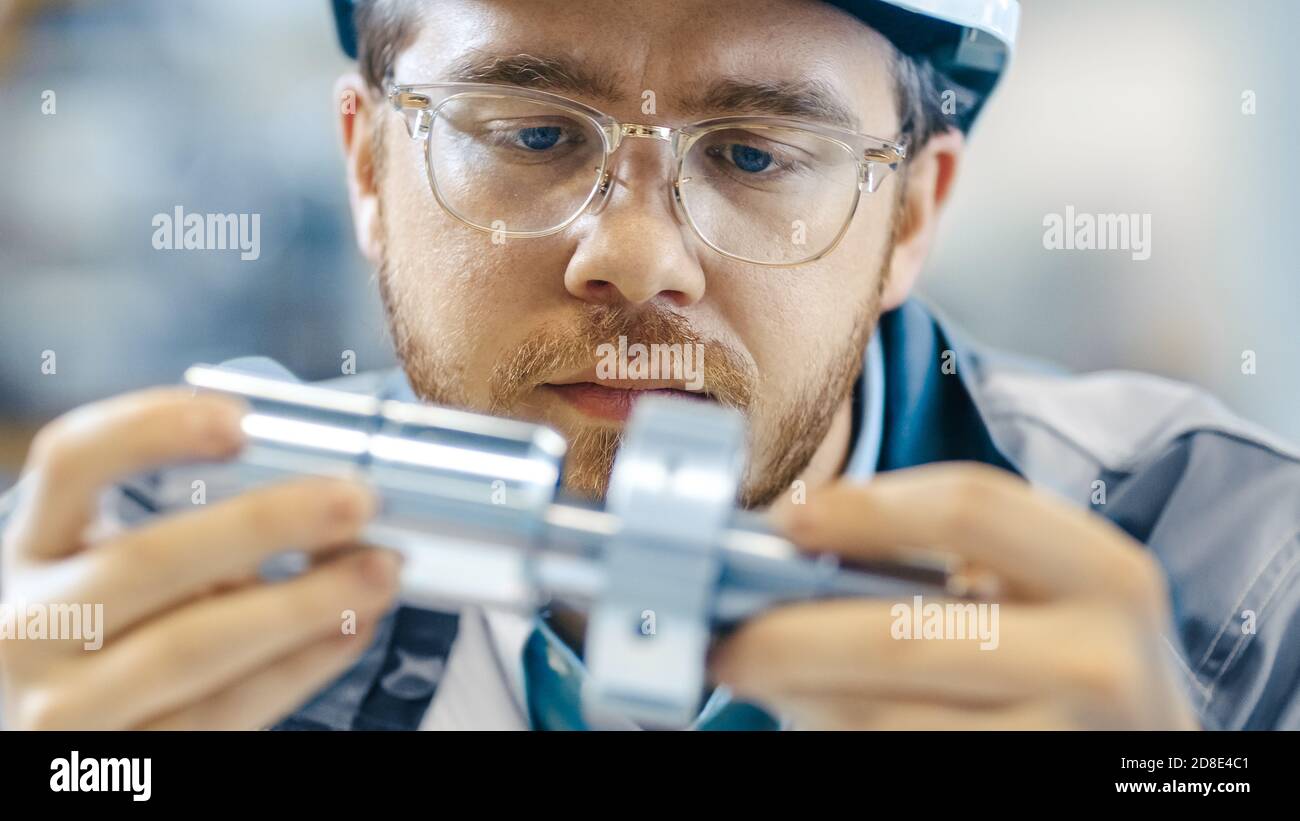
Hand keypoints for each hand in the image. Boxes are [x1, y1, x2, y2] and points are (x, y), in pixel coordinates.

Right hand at [0, 388, 399, 728]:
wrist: (74, 737)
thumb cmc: (119, 635)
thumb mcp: (121, 572)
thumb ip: (196, 535)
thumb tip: (323, 503)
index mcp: (31, 548)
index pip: (72, 461)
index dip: (153, 429)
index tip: (243, 419)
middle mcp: (26, 625)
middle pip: (147, 558)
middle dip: (265, 524)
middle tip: (355, 500)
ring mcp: (62, 705)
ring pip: (192, 644)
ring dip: (303, 603)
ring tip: (378, 572)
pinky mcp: (126, 760)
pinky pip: (225, 710)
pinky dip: (300, 666)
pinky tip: (353, 631)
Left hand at [710, 462, 1199, 729]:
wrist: (1139, 761)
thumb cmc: (1066, 659)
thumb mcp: (1042, 593)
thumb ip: (945, 563)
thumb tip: (793, 552)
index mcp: (1105, 576)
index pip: (972, 507)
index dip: (866, 508)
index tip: (786, 523)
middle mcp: (1099, 663)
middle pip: (903, 636)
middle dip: (791, 637)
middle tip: (728, 641)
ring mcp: (1065, 745)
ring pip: (887, 724)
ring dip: (803, 701)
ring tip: (765, 682)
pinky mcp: (1027, 790)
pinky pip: (899, 763)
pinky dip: (839, 741)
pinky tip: (814, 720)